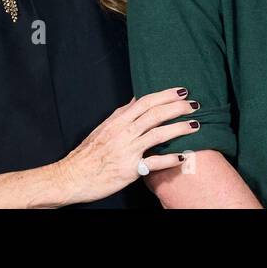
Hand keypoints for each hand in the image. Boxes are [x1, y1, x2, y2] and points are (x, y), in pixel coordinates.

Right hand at [55, 87, 199, 204]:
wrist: (71, 177)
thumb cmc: (87, 154)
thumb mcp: (103, 128)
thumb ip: (121, 114)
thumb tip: (135, 99)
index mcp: (117, 121)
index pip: (145, 101)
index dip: (165, 94)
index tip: (182, 90)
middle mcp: (123, 133)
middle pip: (155, 114)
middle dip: (177, 107)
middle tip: (194, 105)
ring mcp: (126, 150)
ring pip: (158, 134)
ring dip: (179, 128)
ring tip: (195, 125)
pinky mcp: (129, 169)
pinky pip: (153, 163)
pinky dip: (170, 159)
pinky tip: (183, 156)